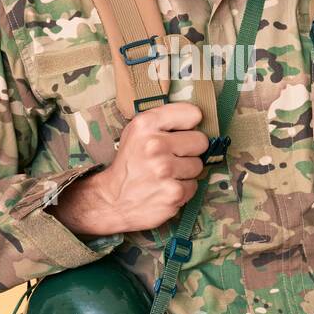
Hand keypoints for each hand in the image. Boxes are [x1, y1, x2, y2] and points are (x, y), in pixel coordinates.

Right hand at [49, 102, 208, 235]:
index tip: (180, 132)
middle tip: (172, 157)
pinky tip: (166, 188)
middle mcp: (155, 145)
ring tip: (166, 174)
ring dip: (186, 171)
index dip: (188, 125)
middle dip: (190, 150)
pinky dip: (183, 189)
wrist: (113, 200)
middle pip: (200, 141)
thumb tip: (200, 119)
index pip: (192, 113)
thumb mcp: (137, 132)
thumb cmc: (130, 164)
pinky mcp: (174, 192)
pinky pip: (194, 185)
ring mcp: (165, 170)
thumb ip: (164, 121)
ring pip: (198, 165)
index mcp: (146, 124)